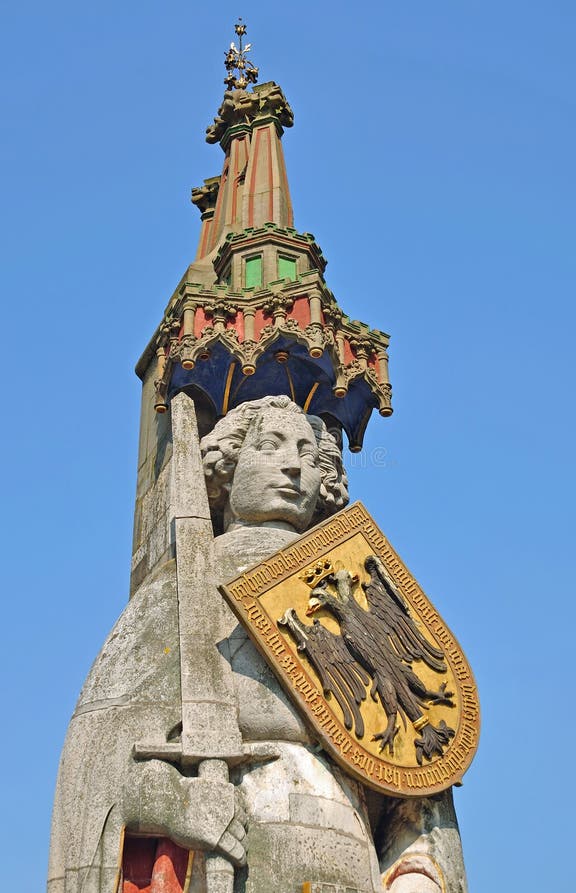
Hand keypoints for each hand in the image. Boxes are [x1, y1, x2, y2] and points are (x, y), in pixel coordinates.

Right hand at [120, 759, 246, 864]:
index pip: (242, 812)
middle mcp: (230, 809)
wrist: (170, 803)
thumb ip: (219, 800)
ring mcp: (223, 824)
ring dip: (243, 846)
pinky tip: (241, 861)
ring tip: (242, 852)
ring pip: (240, 837)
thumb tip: (228, 810)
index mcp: (229, 795)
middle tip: (242, 843)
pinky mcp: (215, 839)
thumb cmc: (184, 797)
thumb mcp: (207, 791)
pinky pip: (233, 849)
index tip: (242, 831)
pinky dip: (240, 856)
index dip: (244, 823)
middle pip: (243, 825)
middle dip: (243, 835)